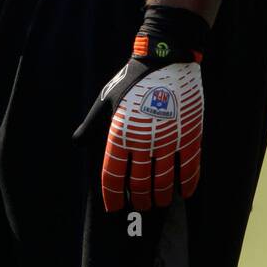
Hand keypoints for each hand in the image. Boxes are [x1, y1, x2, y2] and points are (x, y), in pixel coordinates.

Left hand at [74, 5, 208, 212]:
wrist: (166, 58)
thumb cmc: (132, 79)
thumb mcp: (106, 99)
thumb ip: (92, 124)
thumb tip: (77, 143)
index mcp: (120, 134)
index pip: (113, 175)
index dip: (113, 196)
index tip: (114, 208)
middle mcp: (143, 142)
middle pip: (140, 183)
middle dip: (139, 200)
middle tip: (140, 207)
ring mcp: (169, 140)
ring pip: (164, 180)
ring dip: (161, 196)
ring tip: (160, 202)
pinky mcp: (189, 134)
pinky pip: (190, 167)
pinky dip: (187, 184)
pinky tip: (184, 192)